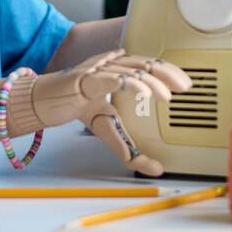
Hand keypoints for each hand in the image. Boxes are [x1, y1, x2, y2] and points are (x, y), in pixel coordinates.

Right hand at [31, 50, 190, 175]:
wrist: (44, 103)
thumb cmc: (78, 108)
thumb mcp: (109, 131)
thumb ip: (131, 150)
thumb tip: (156, 170)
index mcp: (120, 70)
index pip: (149, 64)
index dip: (170, 71)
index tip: (187, 84)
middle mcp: (112, 65)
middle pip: (146, 62)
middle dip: (169, 74)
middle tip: (186, 88)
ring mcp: (99, 69)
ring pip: (132, 69)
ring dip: (153, 82)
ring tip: (168, 97)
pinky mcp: (86, 79)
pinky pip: (113, 78)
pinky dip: (131, 84)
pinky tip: (144, 94)